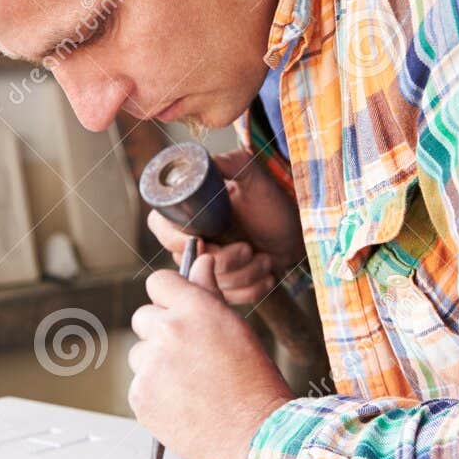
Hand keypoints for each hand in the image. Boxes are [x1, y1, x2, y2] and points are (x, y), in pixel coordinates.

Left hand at [127, 254, 291, 458]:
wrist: (257, 434)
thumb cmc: (255, 381)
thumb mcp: (237, 329)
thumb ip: (209, 294)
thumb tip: (201, 261)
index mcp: (195, 309)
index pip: (158, 282)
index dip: (168, 296)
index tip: (176, 309)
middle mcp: (168, 331)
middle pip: (143, 317)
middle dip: (160, 332)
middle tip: (190, 356)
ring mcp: (151, 365)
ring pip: (139, 354)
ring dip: (156, 365)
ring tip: (190, 385)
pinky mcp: (141, 396)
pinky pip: (139, 385)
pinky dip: (155, 394)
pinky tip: (184, 404)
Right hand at [146, 147, 303, 305]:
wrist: (298, 230)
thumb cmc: (273, 202)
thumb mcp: (252, 177)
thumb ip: (228, 164)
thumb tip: (205, 160)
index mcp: (189, 214)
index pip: (161, 228)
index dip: (179, 241)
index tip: (208, 240)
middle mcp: (191, 242)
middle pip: (189, 264)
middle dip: (226, 261)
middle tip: (249, 247)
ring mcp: (208, 267)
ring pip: (213, 284)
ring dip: (246, 272)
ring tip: (265, 256)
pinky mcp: (226, 288)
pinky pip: (232, 298)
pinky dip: (254, 287)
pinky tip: (267, 270)